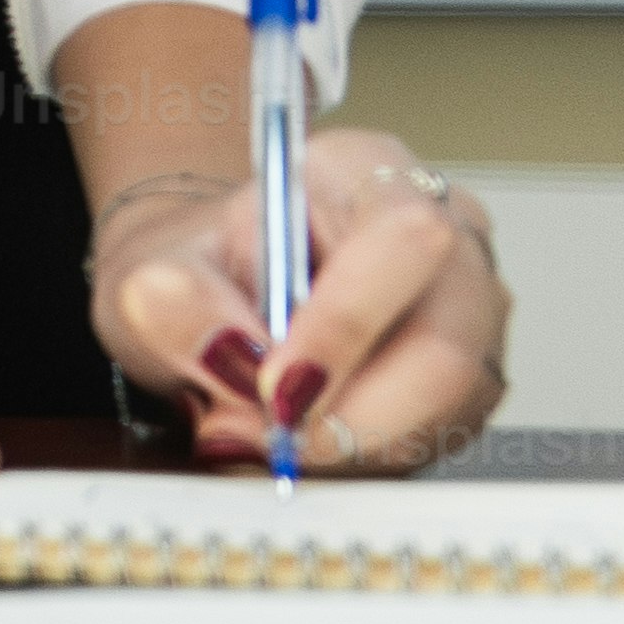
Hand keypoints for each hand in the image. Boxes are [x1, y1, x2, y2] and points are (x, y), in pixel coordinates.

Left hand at [95, 135, 505, 473]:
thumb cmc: (197, 268)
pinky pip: (437, 437)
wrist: (212, 292)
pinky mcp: (472, 383)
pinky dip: (361, 454)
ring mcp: (473, 314)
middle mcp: (445, 238)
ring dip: (349, 440)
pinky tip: (302, 433)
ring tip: (264, 429)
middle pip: (445, 346)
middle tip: (268, 436)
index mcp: (367, 169)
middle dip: (351, 414)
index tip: (276, 389)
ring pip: (447, 407)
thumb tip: (225, 349)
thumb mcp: (150, 268)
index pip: (401, 241)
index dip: (345, 327)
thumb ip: (171, 302)